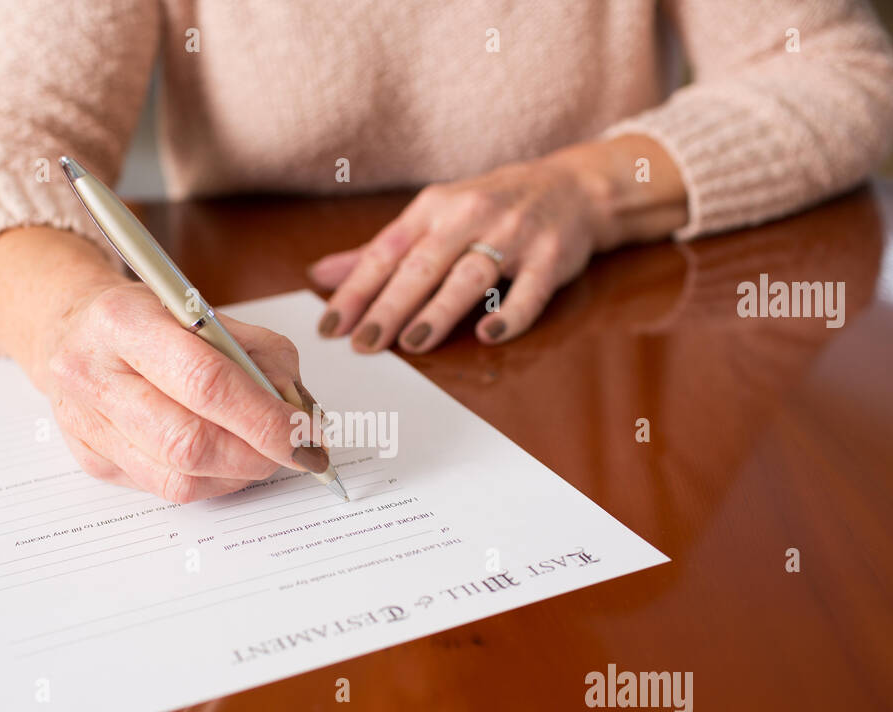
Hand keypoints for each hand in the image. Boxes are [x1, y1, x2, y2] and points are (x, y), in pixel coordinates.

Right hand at [33, 282, 329, 502]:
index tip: (304, 432)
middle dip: (257, 455)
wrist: (70, 328)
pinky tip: (227, 460)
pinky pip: (165, 489)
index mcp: (125, 322)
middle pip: (189, 442)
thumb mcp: (204, 312)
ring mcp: (86, 425)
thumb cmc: (147, 319)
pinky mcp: (91, 460)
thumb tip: (300, 412)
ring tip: (262, 453)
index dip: (264, 417)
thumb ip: (260, 354)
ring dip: (238, 474)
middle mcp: (93, 375)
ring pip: (178, 477)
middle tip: (293, 450)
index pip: (205, 382)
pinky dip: (212, 481)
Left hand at [309, 154, 604, 352]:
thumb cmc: (490, 209)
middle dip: (389, 305)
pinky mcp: (551, 257)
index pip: (386, 252)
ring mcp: (513, 235)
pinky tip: (487, 335)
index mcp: (434, 208)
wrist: (572, 187)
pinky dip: (509, 313)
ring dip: (440, 310)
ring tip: (413, 342)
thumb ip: (380, 251)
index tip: (330, 327)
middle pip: (422, 265)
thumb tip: (320, 276)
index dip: (356, 290)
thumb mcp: (433, 218)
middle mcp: (470, 216)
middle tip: (363, 343)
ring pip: (470, 276)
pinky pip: (530, 290)